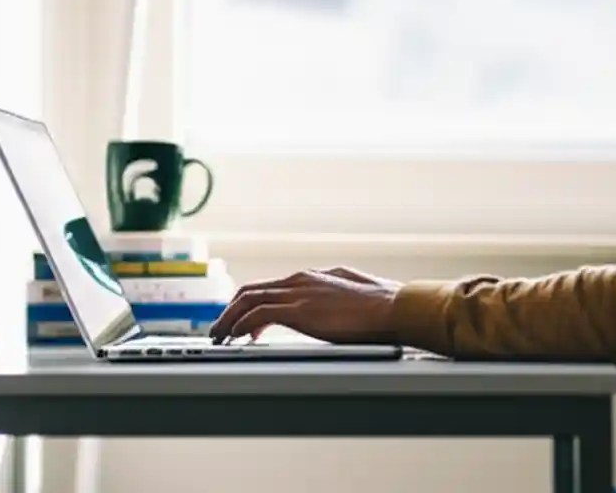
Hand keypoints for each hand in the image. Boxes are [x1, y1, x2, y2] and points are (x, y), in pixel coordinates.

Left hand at [209, 266, 401, 343]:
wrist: (395, 308)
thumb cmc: (383, 305)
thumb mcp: (353, 293)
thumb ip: (336, 295)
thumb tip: (332, 302)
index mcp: (313, 277)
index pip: (271, 287)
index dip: (251, 304)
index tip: (243, 323)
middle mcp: (301, 280)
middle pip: (252, 289)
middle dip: (231, 309)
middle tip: (221, 329)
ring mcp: (299, 293)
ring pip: (248, 299)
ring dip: (229, 318)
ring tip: (220, 336)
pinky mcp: (299, 310)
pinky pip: (258, 314)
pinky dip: (241, 325)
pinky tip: (236, 338)